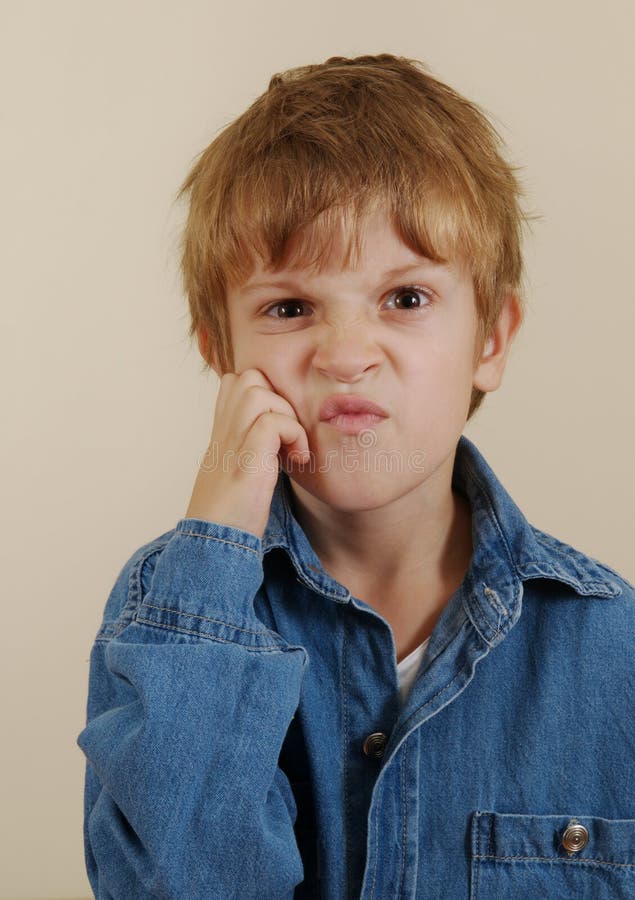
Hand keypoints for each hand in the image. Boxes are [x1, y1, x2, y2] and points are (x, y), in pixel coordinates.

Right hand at [184, 369, 309, 538]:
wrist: (215, 545)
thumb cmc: (233, 516)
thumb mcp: (240, 471)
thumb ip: (254, 447)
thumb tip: (282, 438)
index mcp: (222, 433)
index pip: (235, 381)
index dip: (263, 392)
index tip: (280, 427)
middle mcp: (223, 432)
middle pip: (248, 377)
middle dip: (277, 398)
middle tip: (289, 434)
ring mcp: (232, 443)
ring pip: (259, 392)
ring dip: (286, 415)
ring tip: (293, 447)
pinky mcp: (247, 460)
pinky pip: (273, 423)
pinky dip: (294, 436)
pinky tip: (298, 460)